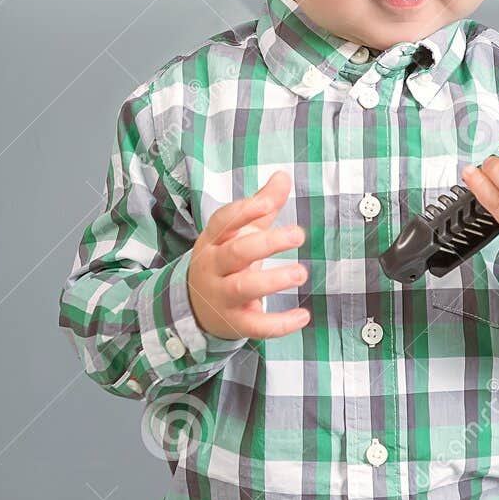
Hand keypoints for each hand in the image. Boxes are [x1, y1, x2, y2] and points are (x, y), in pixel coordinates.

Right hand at [187, 170, 308, 339]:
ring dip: (273, 280)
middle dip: (266, 243)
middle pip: (236, 252)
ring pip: (243, 287)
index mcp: (214, 240)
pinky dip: (279, 323)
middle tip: (298, 235)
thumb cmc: (224, 261)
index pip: (223, 221)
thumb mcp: (237, 232)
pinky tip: (303, 316)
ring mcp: (221, 296)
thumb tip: (283, 175)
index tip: (268, 203)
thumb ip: (262, 205)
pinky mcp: (234, 322)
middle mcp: (213, 267)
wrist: (195, 307)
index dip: (244, 211)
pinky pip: (255, 325)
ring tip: (301, 273)